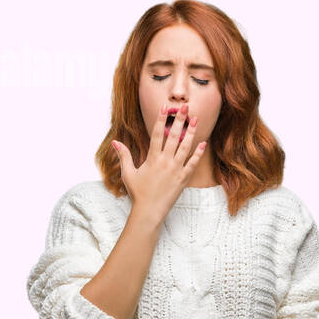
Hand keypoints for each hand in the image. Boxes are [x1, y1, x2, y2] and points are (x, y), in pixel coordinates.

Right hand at [112, 104, 208, 224]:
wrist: (148, 212)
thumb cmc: (138, 193)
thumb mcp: (128, 174)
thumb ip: (124, 156)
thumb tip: (115, 142)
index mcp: (152, 159)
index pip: (157, 134)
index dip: (161, 119)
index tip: (165, 107)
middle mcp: (165, 162)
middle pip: (173, 136)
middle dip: (179, 120)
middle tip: (185, 107)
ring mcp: (175, 170)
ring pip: (185, 147)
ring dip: (191, 132)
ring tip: (195, 119)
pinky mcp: (183, 178)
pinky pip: (192, 163)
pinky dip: (198, 154)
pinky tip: (203, 143)